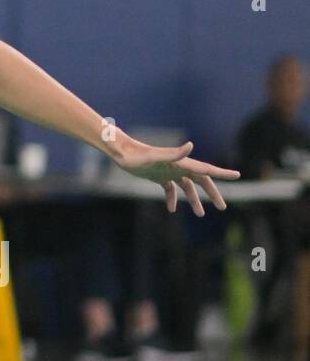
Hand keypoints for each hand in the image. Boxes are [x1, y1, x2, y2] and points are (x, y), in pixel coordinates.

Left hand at [109, 134, 239, 215]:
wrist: (122, 152)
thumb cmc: (138, 155)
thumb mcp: (156, 157)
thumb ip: (175, 153)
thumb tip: (190, 145)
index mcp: (182, 163)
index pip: (207, 169)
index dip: (222, 173)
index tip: (238, 175)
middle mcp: (178, 166)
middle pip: (201, 181)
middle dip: (212, 194)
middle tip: (223, 207)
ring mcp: (168, 171)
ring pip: (187, 187)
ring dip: (194, 200)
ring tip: (200, 215)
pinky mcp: (158, 176)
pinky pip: (170, 189)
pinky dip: (173, 198)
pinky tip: (172, 209)